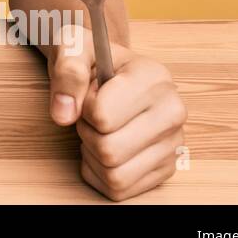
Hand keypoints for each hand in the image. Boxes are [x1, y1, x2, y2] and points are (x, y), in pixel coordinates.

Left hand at [46, 23, 187, 200]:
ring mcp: (173, 144)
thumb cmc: (91, 60)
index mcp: (154, 77)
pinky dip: (100, 172)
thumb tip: (64, 114)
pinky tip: (104, 146)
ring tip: (99, 129)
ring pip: (115, 175)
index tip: (90, 93)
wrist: (108, 70)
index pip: (103, 116)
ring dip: (93, 154)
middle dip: (87, 133)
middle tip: (91, 114)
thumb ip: (67, 72)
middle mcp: (173, 111)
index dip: (84, 107)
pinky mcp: (165, 169)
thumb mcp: (72, 48)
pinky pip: (118, 189)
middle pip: (110, 150)